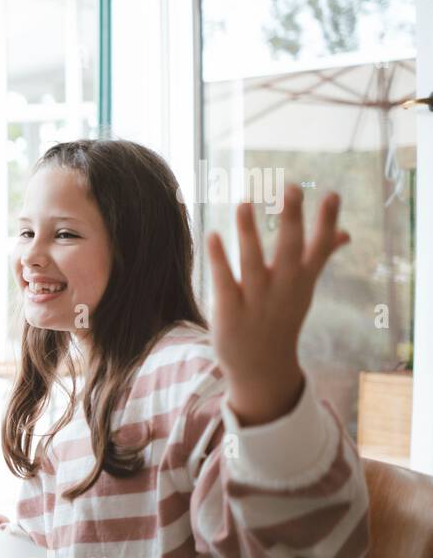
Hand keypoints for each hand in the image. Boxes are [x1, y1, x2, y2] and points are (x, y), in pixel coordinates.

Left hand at [206, 185, 349, 425]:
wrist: (262, 369)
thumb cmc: (282, 319)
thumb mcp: (305, 289)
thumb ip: (321, 257)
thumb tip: (346, 232)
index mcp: (303, 281)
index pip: (320, 248)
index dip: (327, 222)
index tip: (332, 194)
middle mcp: (282, 289)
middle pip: (289, 251)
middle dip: (291, 220)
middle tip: (290, 188)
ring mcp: (255, 301)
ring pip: (251, 262)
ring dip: (248, 232)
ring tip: (244, 202)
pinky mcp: (229, 311)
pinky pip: (223, 281)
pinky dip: (218, 258)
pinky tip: (212, 235)